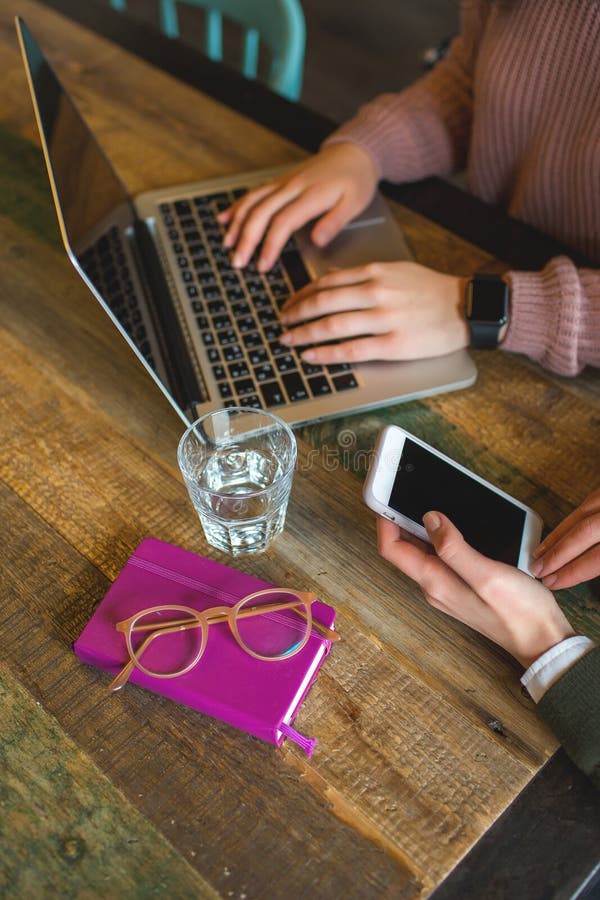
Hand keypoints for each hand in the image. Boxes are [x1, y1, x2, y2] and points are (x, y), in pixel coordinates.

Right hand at [217, 142, 377, 270]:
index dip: (270, 245)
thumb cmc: (356, 180)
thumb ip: (335, 222)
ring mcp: (283, 182)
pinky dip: (237, 206)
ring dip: (237, 223)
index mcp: (311, 194)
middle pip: (261, 212)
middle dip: (246, 239)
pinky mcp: (280, 181)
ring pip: (253, 201)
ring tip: (227, 245)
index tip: (263, 265)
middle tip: (237, 262)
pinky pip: (254, 193)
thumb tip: (318, 241)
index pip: (283, 222)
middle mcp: (292, 186)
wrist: (354, 152)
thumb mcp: (355, 203)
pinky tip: (224, 218)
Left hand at [279, 262, 467, 363]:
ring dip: (303, 334)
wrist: (466, 307)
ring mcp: (384, 319)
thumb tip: (332, 279)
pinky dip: (325, 353)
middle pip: (322, 302)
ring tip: (288, 341)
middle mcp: (376, 292)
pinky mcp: (393, 344)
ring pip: (331, 325)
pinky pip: (350, 349)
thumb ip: (364, 276)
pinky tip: (310, 355)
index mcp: (375, 272)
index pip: (327, 282)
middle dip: (295, 314)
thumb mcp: (397, 271)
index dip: (302, 295)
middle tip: (281, 323)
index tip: (289, 304)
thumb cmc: (433, 290)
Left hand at [377, 512, 573, 667]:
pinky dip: (439, 539)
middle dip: (399, 521)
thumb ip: (454, 548)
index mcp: (434, 582)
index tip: (386, 496)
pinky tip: (453, 527)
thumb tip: (429, 519)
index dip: (385, 521)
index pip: (392, 549)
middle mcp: (435, 587)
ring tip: (425, 502)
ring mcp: (447, 589)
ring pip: (421, 554)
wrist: (541, 640)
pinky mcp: (461, 588)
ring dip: (419, 529)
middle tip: (402, 492)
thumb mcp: (486, 574)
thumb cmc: (519, 612)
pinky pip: (439, 559)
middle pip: (403, 550)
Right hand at [531, 488, 599, 588]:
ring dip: (555, 536)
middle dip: (556, 554)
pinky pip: (585, 504)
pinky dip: (568, 520)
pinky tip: (561, 530)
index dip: (572, 572)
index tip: (553, 582)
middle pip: (582, 533)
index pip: (596, 557)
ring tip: (538, 553)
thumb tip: (591, 572)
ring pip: (578, 516)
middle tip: (537, 570)